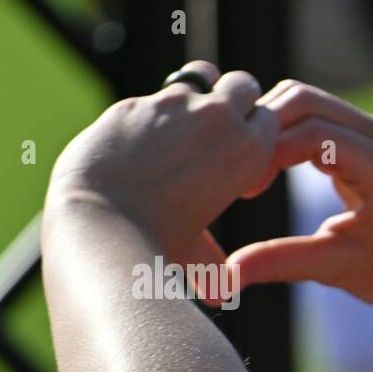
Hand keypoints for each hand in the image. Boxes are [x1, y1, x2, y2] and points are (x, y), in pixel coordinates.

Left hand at [47, 61, 276, 262]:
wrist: (102, 221)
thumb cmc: (155, 244)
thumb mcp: (195, 254)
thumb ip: (212, 260)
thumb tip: (219, 294)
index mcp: (249, 153)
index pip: (271, 116)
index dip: (257, 128)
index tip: (242, 147)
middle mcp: (218, 120)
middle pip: (243, 83)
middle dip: (235, 97)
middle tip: (219, 123)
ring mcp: (175, 104)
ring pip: (201, 77)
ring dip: (196, 94)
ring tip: (180, 123)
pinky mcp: (136, 102)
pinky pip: (153, 97)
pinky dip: (152, 114)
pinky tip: (137, 141)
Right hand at [227, 81, 372, 318]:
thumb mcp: (342, 270)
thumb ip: (285, 263)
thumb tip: (227, 274)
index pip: (312, 134)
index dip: (268, 154)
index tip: (244, 191)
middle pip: (304, 100)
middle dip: (262, 129)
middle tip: (237, 176)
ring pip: (306, 100)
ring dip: (270, 127)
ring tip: (249, 174)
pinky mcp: (366, 135)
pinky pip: (315, 113)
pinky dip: (284, 131)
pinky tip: (266, 168)